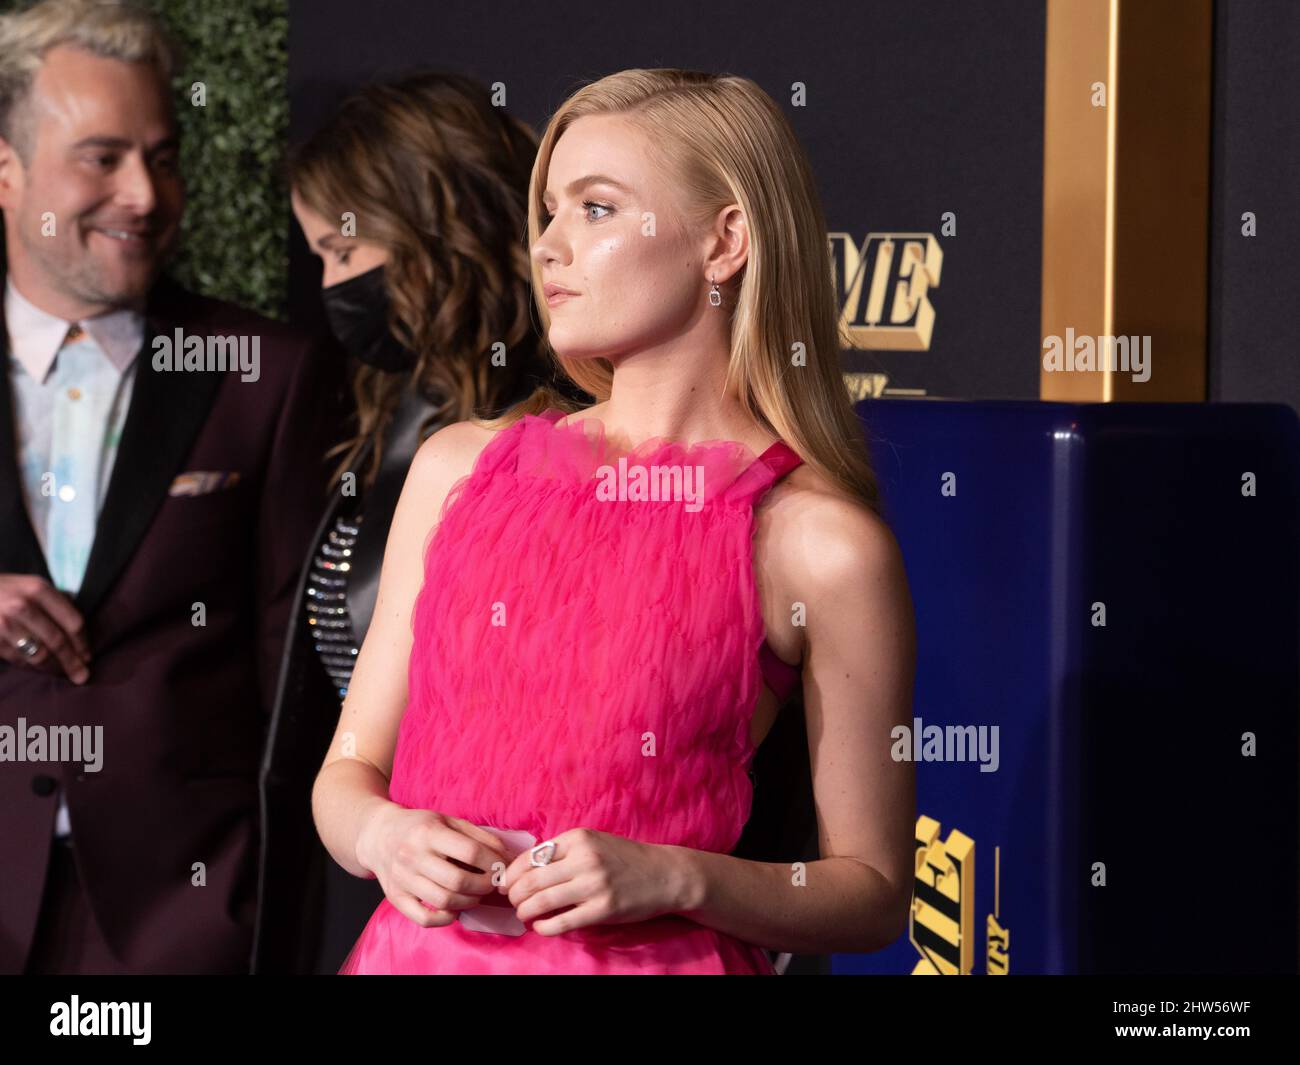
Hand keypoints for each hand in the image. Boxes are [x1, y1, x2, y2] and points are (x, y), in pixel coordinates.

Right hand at [0, 574, 89, 681]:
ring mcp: (4, 624)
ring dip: (53, 668)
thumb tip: (80, 634)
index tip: (87, 657)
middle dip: (72, 662)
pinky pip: (19, 660)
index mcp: (38, 590)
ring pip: (39, 655)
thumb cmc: (5, 591)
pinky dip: (31, 666)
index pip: (72, 622)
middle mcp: (22, 606)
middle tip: (81, 676)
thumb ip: (55, 603)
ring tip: (60, 673)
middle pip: (58, 641)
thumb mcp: (31, 587)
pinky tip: (38, 667)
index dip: (82, 643)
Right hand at [355, 804, 508, 928]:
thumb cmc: (420, 826)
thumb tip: (506, 856)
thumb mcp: (448, 820)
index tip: (502, 867)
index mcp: (429, 832)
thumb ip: (478, 836)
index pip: (470, 852)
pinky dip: (445, 919)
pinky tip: (454, 909)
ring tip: (476, 895)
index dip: (493, 862)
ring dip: (469, 902)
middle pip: (458, 880)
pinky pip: (424, 918)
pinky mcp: (395, 897)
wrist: (378, 835)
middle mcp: (413, 856)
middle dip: (484, 886)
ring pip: (444, 901)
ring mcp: (402, 879)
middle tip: (492, 884)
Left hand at [498, 827, 691, 934]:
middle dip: (514, 895)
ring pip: (542, 901)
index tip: (505, 884)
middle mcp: (584, 859)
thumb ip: (562, 852)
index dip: (512, 874)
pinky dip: (544, 927)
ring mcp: (594, 885)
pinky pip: (562, 922)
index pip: (530, 857)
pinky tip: (541, 926)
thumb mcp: (593, 843)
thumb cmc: (624, 858)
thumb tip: (523, 870)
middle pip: (531, 880)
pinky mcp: (603, 909)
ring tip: (523, 914)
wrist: (664, 874)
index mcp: (578, 838)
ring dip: (525, 911)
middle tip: (512, 902)